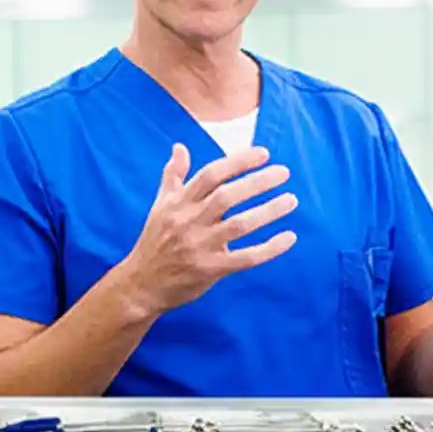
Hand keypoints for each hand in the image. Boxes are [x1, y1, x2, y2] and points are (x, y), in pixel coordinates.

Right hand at [118, 144, 298, 316]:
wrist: (142, 285)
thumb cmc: (154, 241)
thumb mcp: (160, 205)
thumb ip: (173, 175)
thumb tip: (179, 146)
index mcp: (179, 203)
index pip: (211, 175)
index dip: (238, 162)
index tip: (263, 154)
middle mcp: (189, 221)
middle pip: (227, 196)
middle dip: (258, 182)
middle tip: (284, 172)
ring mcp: (200, 246)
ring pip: (240, 225)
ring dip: (268, 211)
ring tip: (291, 200)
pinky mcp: (210, 270)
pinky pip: (246, 258)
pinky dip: (270, 248)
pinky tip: (289, 237)